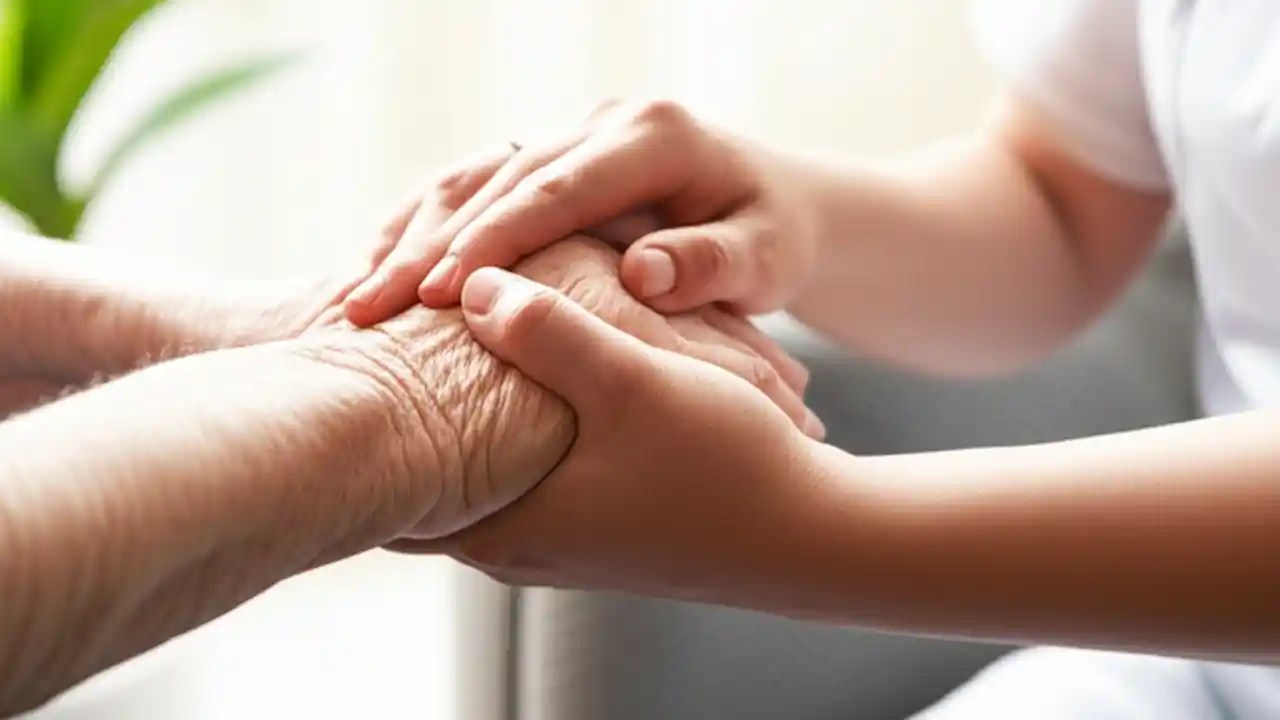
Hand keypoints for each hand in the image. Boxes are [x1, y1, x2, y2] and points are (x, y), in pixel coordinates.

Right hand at [342, 99, 819, 322]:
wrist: (775, 204)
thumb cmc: (774, 238)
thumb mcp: (766, 256)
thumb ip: (711, 263)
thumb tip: (642, 277)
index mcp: (656, 136)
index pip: (560, 189)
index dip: (496, 241)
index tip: (441, 294)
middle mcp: (601, 124)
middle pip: (499, 182)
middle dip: (429, 246)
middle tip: (365, 311)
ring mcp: (568, 137)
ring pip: (468, 180)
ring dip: (406, 240)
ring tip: (348, 306)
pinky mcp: (546, 160)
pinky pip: (469, 190)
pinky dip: (417, 232)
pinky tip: (369, 275)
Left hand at [389, 268, 824, 600]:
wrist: (812, 539)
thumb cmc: (727, 468)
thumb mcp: (635, 382)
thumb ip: (550, 330)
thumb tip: (472, 284)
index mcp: (510, 523)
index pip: (386, 495)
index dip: (352, 433)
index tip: (324, 377)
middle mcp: (518, 546)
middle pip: (417, 492)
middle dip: (391, 427)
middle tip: (360, 358)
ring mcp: (554, 544)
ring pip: (468, 483)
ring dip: (446, 430)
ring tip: (419, 361)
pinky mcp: (589, 531)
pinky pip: (514, 482)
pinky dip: (494, 437)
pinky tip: (508, 385)